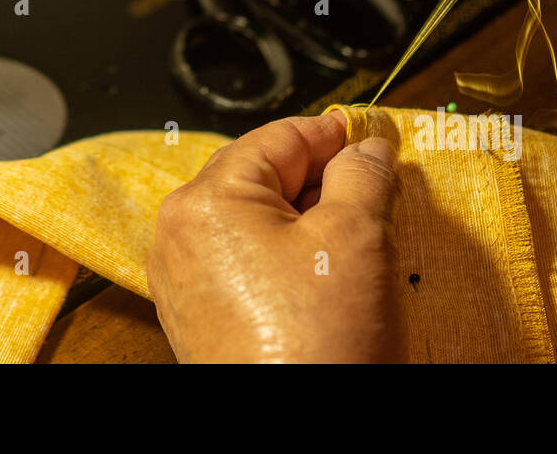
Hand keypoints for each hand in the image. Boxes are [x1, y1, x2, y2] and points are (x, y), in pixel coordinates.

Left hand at [146, 110, 402, 362]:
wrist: (297, 437)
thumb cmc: (315, 351)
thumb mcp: (357, 238)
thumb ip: (363, 175)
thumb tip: (367, 148)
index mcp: (205, 200)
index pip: (279, 137)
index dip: (333, 134)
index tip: (371, 136)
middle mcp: (181, 234)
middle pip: (263, 176)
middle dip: (322, 180)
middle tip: (375, 188)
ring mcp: (185, 278)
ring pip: (257, 220)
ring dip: (308, 220)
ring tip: (357, 238)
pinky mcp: (201, 315)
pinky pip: (246, 261)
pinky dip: (287, 257)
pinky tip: (328, 276)